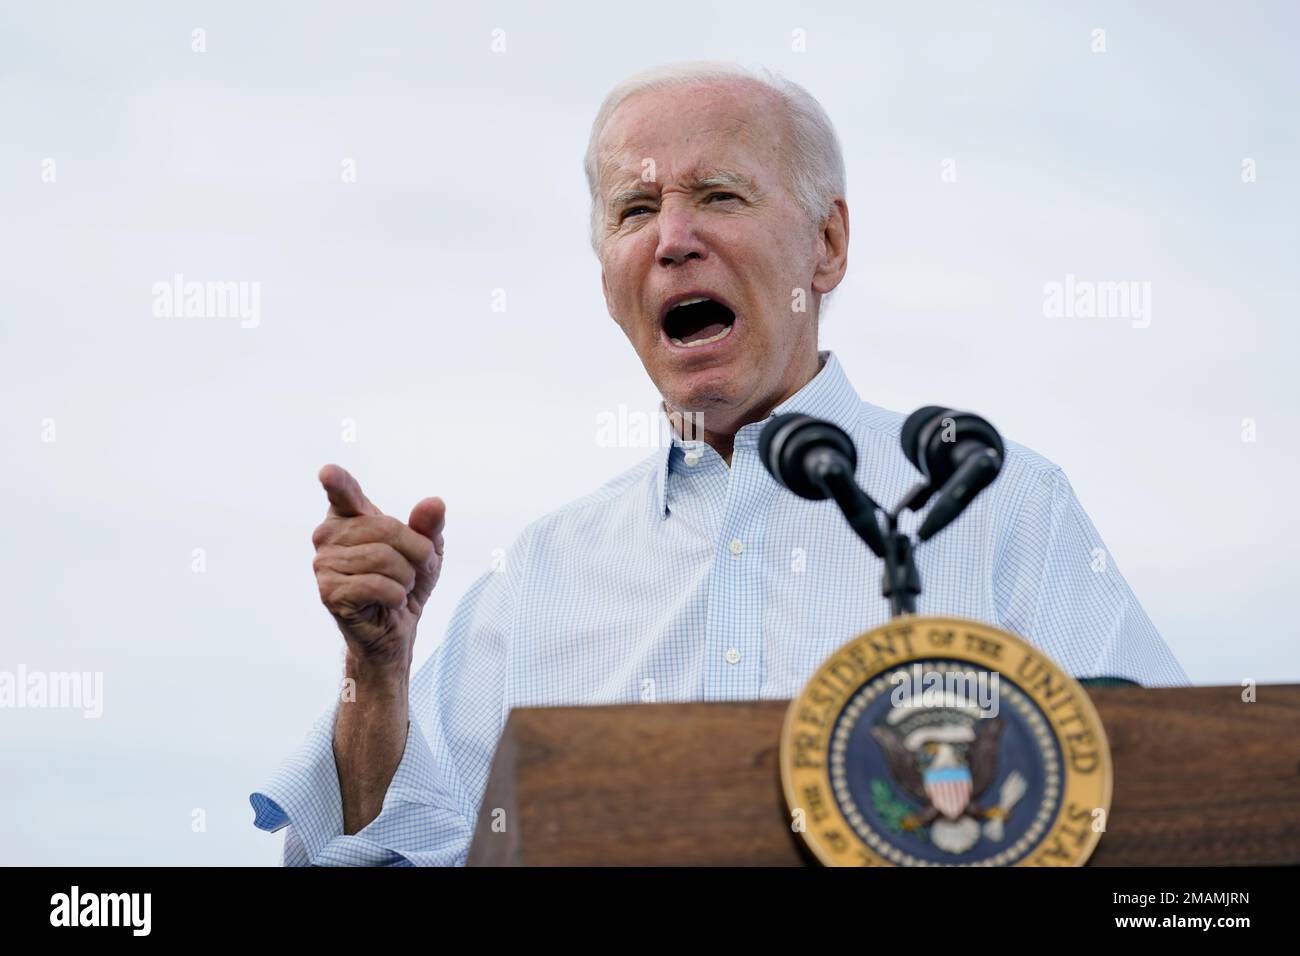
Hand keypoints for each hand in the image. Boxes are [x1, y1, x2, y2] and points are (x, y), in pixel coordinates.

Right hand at [311, 464, 444, 668]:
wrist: (396, 627)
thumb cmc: (405, 580)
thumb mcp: (426, 549)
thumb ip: (429, 525)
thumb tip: (434, 503)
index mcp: (347, 516)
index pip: (343, 494)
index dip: (339, 482)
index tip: (328, 473)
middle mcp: (328, 535)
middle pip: (387, 529)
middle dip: (416, 551)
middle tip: (417, 569)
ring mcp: (324, 564)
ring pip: (384, 558)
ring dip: (406, 577)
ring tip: (400, 587)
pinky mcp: (329, 592)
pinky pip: (377, 585)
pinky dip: (396, 595)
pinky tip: (390, 601)